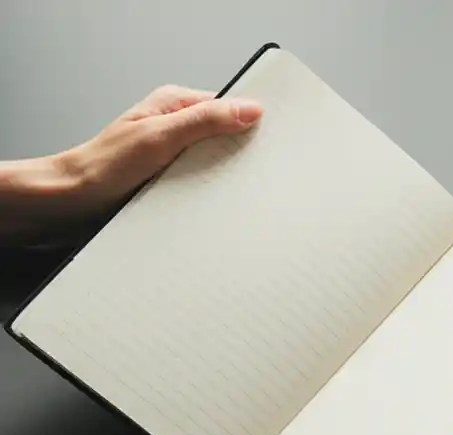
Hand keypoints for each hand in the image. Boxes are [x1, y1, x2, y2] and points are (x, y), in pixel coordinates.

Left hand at [55, 85, 263, 216]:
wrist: (72, 199)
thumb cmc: (103, 165)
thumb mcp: (159, 136)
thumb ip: (204, 120)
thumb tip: (248, 108)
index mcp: (173, 103)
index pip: (227, 105)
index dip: (249, 121)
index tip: (266, 139)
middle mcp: (175, 124)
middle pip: (225, 133)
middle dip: (238, 151)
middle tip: (247, 170)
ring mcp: (174, 150)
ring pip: (216, 158)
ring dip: (222, 174)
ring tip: (227, 186)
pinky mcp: (172, 174)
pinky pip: (203, 178)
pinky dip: (209, 188)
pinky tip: (211, 197)